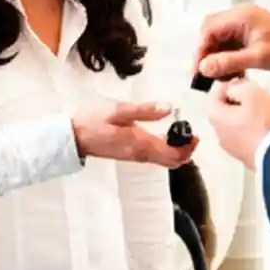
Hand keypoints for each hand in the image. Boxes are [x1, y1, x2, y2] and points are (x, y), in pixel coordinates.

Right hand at [71, 101, 197, 167]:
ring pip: (164, 160)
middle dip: (186, 150)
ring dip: (177, 149)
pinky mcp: (131, 154)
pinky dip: (166, 148)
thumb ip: (145, 110)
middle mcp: (141, 154)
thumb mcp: (119, 111)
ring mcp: (136, 156)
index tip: (195, 134)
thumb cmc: (94, 122)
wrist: (74, 137)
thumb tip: (169, 108)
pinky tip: (165, 133)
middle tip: (192, 133)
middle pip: (172, 161)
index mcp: (141, 145)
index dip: (188, 147)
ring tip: (181, 130)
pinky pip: (155, 156)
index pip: (173, 155)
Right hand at [196, 4, 269, 78]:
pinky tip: (235, 71)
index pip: (208, 31)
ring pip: (221, 39)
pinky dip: (230, 57)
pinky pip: (232, 42)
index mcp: (240, 17)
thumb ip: (229, 62)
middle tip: (207, 73)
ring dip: (219, 57)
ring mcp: (245, 23)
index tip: (199, 69)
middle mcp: (240, 16)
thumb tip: (206, 67)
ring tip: (223, 75)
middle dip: (207, 54)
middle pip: (211, 33)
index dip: (200, 51)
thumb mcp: (258, 57)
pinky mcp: (251, 31)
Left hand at [206, 79, 269, 170]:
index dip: (227, 86)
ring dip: (250, 116)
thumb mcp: (253, 93)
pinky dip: (257, 130)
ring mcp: (235, 149)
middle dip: (240, 101)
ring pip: (238, 125)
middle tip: (256, 96)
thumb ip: (238, 86)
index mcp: (217, 118)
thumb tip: (234, 88)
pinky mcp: (249, 156)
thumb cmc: (268, 124)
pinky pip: (249, 138)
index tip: (241, 82)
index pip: (213, 96)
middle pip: (226, 112)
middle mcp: (221, 136)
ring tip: (267, 111)